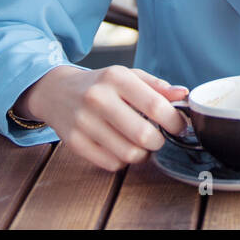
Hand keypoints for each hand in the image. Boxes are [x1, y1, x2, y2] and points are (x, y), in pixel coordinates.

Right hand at [22, 64, 190, 171]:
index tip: (180, 127)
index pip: (155, 105)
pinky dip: (123, 160)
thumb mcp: (128, 75)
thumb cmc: (101, 84)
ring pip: (129, 154)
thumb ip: (157, 86)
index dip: (174, 121)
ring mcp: (83, 122)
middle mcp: (98, 98)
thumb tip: (183, 94)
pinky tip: (121, 147)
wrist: (56, 91)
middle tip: (158, 137)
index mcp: (116, 78)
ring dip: (142, 154)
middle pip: (143, 135)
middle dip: (159, 141)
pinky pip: (111, 164)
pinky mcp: (74, 142)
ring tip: (140, 144)